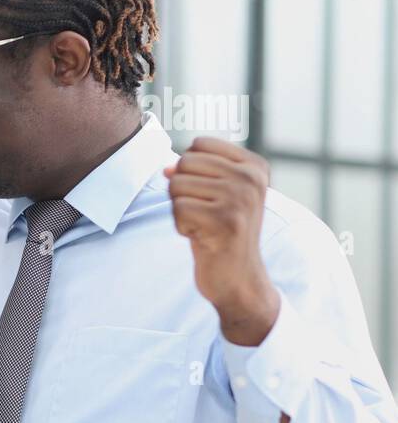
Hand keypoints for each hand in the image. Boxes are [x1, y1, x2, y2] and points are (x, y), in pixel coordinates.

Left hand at [165, 137, 279, 345]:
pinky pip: (177, 209)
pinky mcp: (225, 220)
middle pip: (185, 163)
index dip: (191, 171)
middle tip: (205, 214)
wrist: (238, 278)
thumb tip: (167, 167)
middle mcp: (252, 178)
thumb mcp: (216, 194)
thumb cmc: (221, 233)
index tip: (210, 195)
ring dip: (181, 209)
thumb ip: (196, 172)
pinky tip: (202, 237)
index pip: (199, 144)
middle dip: (183, 191)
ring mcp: (241, 198)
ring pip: (177, 184)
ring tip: (205, 225)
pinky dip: (181, 226)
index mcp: (254, 166)